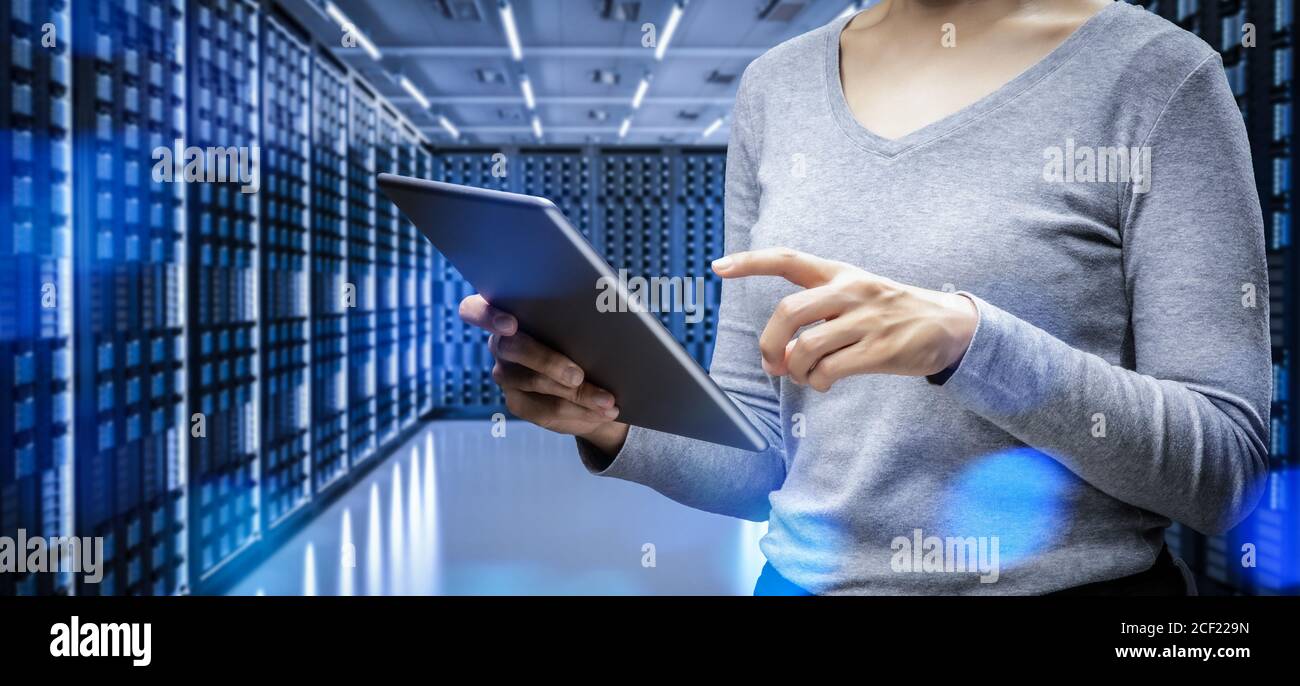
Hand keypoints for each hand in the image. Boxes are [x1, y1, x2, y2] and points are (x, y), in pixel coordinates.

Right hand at [458, 294, 628, 454]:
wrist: (596, 377)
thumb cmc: (591, 334)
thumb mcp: (589, 319)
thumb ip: (584, 311)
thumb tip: (606, 312)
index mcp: (507, 311)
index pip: (474, 309)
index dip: (486, 316)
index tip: (511, 324)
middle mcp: (500, 344)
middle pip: (511, 349)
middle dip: (547, 362)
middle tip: (578, 375)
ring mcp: (506, 375)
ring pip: (536, 383)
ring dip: (578, 394)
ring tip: (608, 400)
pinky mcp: (519, 403)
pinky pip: (547, 409)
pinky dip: (581, 410)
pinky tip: (604, 411)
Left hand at [712, 247, 977, 391]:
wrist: (949, 326)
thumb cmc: (891, 313)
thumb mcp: (856, 295)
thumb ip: (815, 318)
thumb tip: (777, 357)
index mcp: (839, 273)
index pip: (787, 258)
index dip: (750, 263)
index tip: (718, 267)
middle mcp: (850, 291)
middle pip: (788, 313)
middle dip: (769, 344)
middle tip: (771, 363)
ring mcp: (866, 320)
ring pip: (807, 348)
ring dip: (795, 370)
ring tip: (803, 376)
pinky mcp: (880, 350)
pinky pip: (831, 370)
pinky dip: (818, 382)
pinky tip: (824, 382)